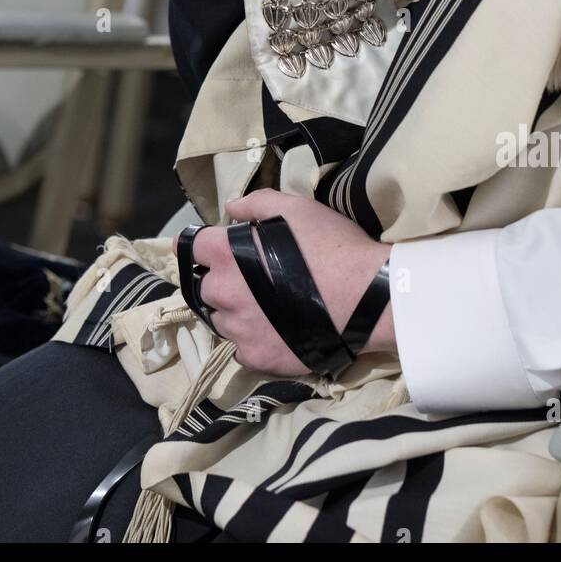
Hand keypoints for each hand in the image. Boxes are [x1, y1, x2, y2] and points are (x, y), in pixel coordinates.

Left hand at [174, 189, 394, 376]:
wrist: (367, 297)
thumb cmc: (331, 245)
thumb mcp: (295, 208)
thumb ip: (255, 204)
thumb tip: (231, 207)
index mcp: (227, 253)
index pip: (192, 247)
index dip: (206, 245)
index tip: (218, 250)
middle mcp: (224, 292)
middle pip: (205, 286)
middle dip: (222, 280)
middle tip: (252, 279)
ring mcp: (239, 329)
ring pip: (220, 320)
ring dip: (234, 312)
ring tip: (265, 308)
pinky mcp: (256, 357)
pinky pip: (240, 348)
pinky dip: (252, 339)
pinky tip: (275, 331)